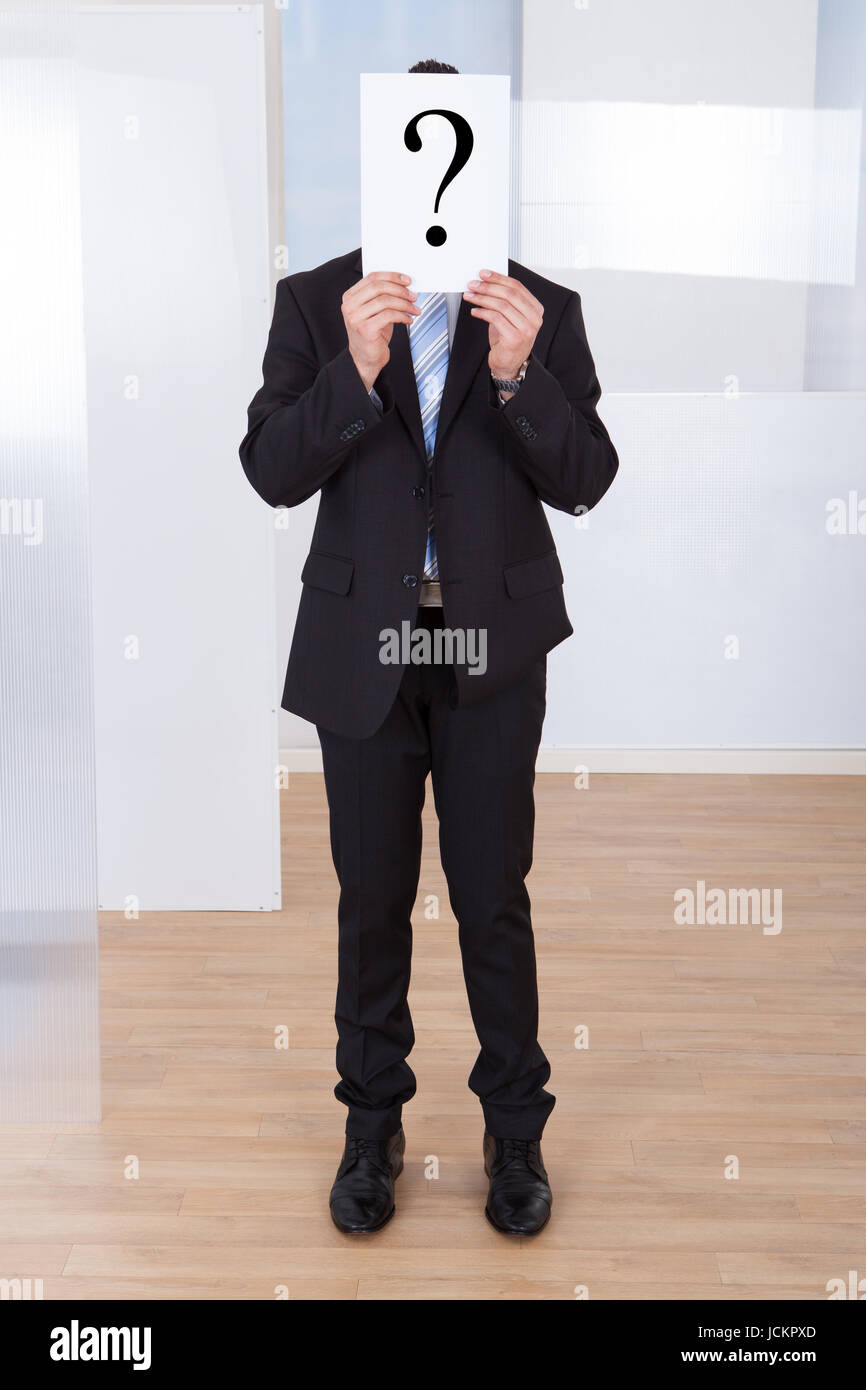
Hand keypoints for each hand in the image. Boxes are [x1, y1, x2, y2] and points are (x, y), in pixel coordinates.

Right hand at [342, 271, 420, 391]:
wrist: (365, 358)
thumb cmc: (371, 333)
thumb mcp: (375, 311)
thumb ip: (382, 296)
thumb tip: (404, 285)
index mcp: (351, 297)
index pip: (372, 278)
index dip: (392, 276)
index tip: (407, 280)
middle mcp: (350, 306)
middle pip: (379, 287)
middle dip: (400, 290)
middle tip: (413, 295)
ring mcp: (356, 318)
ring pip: (385, 301)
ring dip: (404, 304)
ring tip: (414, 309)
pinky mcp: (365, 330)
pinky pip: (389, 316)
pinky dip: (402, 316)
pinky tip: (408, 319)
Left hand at [463, 269, 542, 378]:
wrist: (510, 364)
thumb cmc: (508, 339)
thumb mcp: (510, 316)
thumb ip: (505, 300)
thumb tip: (486, 282)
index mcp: (536, 309)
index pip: (517, 287)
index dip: (499, 278)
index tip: (483, 274)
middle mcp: (534, 318)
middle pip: (509, 294)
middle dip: (488, 287)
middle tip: (473, 284)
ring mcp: (527, 329)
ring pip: (501, 305)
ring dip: (482, 298)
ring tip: (470, 296)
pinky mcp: (515, 338)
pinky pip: (495, 319)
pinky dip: (482, 312)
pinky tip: (474, 310)